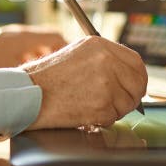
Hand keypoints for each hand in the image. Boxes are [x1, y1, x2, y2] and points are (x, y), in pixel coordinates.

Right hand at [23, 36, 147, 129]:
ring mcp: (106, 83)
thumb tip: (126, 74)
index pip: (136, 62)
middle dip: (132, 96)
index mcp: (100, 45)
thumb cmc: (47, 78)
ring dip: (113, 110)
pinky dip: (102, 120)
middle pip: (138, 82)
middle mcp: (106, 61)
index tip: (134, 86)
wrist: (27, 94)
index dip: (138, 77)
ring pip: (127, 103)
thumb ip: (103, 59)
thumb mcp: (77, 54)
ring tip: (89, 104)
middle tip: (119, 103)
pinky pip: (113, 117)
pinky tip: (84, 112)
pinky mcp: (102, 104)